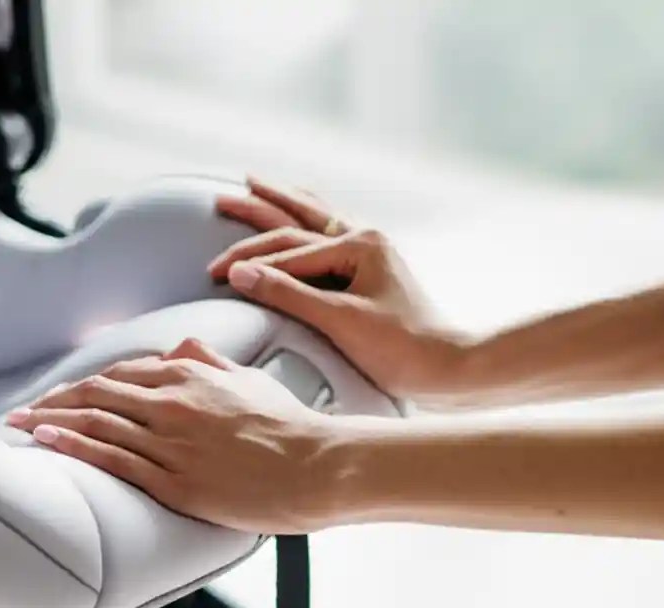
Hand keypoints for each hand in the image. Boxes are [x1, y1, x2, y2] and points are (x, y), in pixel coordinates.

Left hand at [6, 339, 342, 533]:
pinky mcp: (175, 480)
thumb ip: (210, 361)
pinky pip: (113, 459)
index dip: (83, 385)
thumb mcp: (249, 379)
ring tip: (19, 427)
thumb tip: (182, 349)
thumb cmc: (289, 424)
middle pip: (97, 395)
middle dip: (52, 402)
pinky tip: (49, 441)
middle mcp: (173, 402)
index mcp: (190, 375)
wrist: (316, 466)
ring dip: (51, 422)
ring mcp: (171, 442)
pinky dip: (75, 447)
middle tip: (20, 413)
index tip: (58, 395)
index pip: (121, 374)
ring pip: (97, 423)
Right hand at [214, 177, 467, 401]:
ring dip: (284, 201)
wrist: (449, 367)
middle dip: (257, 210)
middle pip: (298, 219)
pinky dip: (308, 218)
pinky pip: (329, 233)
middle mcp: (365, 238)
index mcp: (359, 244)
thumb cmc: (401, 348)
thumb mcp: (339, 321)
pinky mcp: (370, 269)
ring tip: (256, 183)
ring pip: (315, 217)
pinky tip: (301, 210)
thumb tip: (239, 274)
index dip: (249, 261)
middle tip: (220, 200)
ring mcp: (369, 252)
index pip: (289, 250)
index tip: (213, 273)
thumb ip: (287, 294)